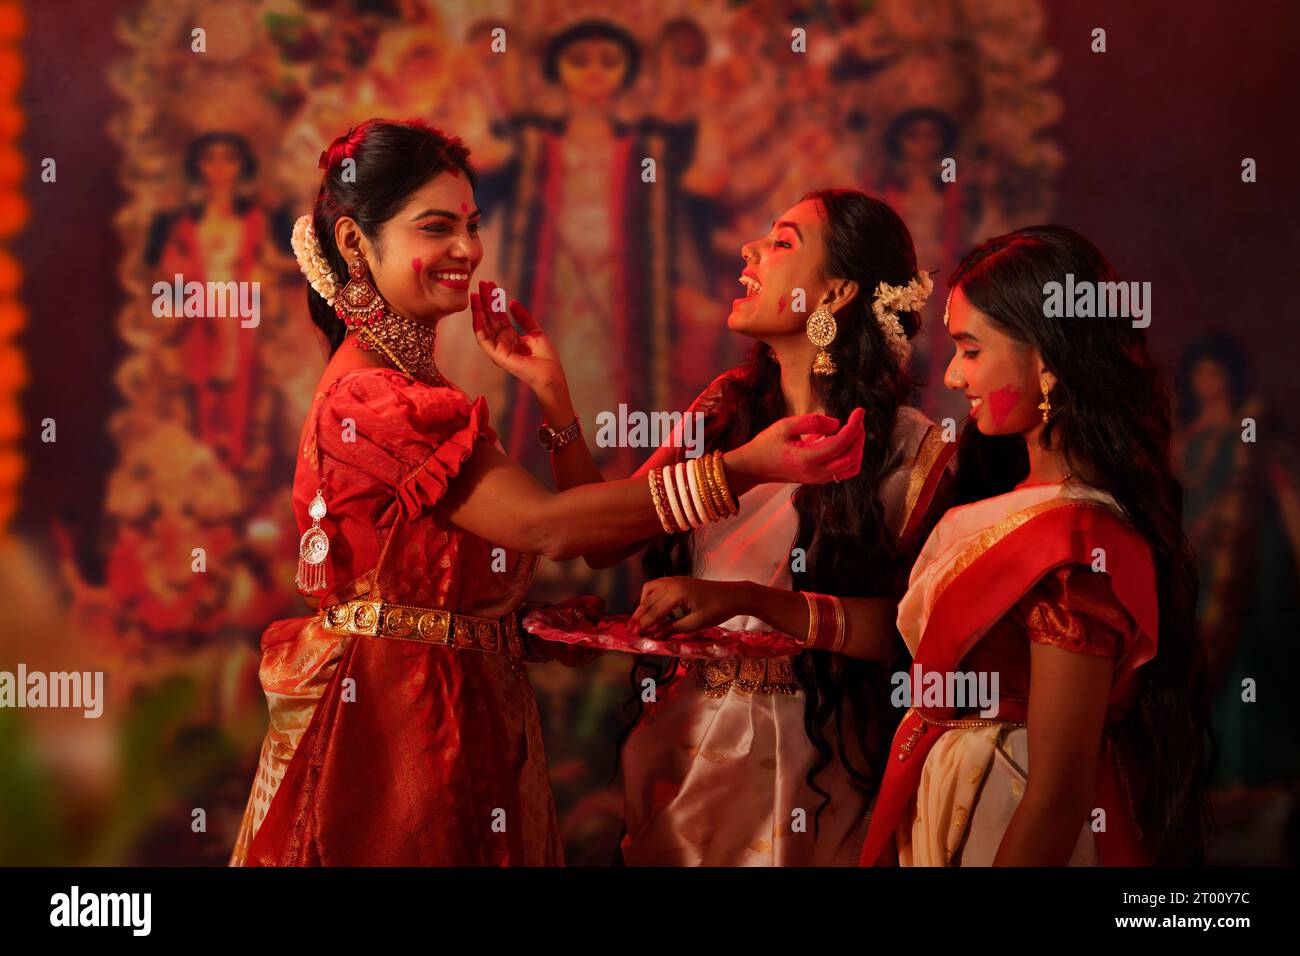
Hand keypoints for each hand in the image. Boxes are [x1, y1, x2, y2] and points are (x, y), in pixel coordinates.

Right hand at [470, 280, 566, 393]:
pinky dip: (479, 326)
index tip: (490, 285)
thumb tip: (512, 302)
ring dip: (479, 310)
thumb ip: (523, 317)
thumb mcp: (534, 330)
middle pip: (490, 318)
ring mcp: (497, 349)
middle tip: (481, 283)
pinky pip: (484, 339)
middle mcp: (501, 342)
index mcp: (509, 337)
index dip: (494, 300)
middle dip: (485, 301)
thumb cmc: (545, 357)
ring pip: (484, 327)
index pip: (498, 315)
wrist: (550, 373)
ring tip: (476, 294)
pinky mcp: (497, 355)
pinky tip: (477, 312)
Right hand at [629, 577, 746, 633]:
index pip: (654, 611)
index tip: (633, 634)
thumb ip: (673, 628)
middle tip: (631, 629)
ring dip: (643, 604)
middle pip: (649, 600)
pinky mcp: (678, 580)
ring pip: (650, 589)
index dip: (643, 624)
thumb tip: (655, 635)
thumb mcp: (696, 623)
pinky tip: (651, 607)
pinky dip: (650, 596)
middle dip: (639, 615)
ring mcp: (675, 579)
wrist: (733, 595)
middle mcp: (673, 582)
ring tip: (640, 619)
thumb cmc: (718, 610)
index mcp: (677, 593)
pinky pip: (657, 585)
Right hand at [730, 407, 865, 485]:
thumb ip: (811, 422)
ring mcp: (818, 479)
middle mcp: (815, 473)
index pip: (840, 443)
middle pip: (851, 458)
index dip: (854, 426)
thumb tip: (836, 423)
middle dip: (859, 436)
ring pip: (851, 468)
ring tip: (853, 430)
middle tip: (857, 419)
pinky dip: (850, 456)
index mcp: (807, 459)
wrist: (754, 467)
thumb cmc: (766, 445)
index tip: (859, 411)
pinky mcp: (818, 479)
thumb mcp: (784, 426)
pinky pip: (843, 471)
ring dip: (857, 448)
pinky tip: (842, 441)